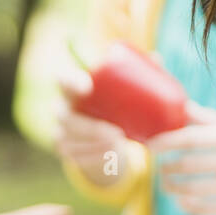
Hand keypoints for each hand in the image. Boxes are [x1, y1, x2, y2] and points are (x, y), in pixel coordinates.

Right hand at [53, 65, 131, 189]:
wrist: (100, 131)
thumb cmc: (112, 102)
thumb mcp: (122, 89)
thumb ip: (136, 74)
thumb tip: (156, 58)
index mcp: (71, 86)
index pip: (63, 79)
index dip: (71, 82)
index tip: (89, 87)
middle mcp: (61, 107)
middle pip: (66, 117)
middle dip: (91, 128)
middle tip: (118, 133)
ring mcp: (60, 130)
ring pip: (71, 140)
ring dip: (94, 145)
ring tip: (118, 145)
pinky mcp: (65, 149)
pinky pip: (76, 156)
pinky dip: (94, 156)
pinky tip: (108, 155)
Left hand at [147, 103, 215, 214]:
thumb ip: (207, 119)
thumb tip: (181, 107)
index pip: (192, 138)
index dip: (167, 142)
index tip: (150, 145)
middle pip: (189, 165)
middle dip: (168, 168)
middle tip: (159, 168)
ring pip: (193, 190)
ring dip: (173, 188)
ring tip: (165, 185)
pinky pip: (204, 211)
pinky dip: (188, 207)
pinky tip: (181, 202)